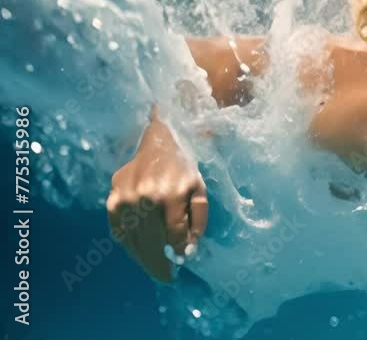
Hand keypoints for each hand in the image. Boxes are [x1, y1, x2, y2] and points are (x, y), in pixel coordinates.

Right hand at [106, 106, 207, 282]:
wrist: (158, 143)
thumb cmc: (183, 169)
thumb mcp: (200, 190)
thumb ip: (198, 219)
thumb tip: (188, 249)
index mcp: (171, 194)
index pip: (173, 234)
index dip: (177, 252)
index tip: (180, 263)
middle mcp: (146, 197)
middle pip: (152, 241)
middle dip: (159, 263)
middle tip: (165, 278)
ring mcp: (126, 198)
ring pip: (134, 239)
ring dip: (142, 258)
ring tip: (153, 268)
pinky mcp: (113, 198)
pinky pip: (119, 229)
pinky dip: (128, 244)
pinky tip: (138, 251)